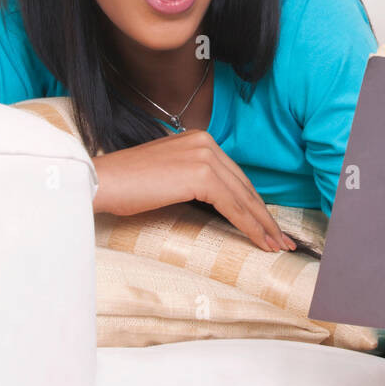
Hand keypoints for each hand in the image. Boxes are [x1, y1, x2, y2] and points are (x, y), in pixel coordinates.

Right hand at [91, 130, 296, 252]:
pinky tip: (260, 242)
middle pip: (244, 186)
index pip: (234, 176)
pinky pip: (234, 206)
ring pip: (243, 197)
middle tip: (282, 239)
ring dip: (262, 225)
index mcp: (199, 139)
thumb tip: (216, 203)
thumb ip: (192, 180)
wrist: (103, 181)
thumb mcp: (168, 176)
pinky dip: (250, 226)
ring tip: (276, 246)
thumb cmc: (126, 185)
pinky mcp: (202, 175)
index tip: (267, 224)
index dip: (253, 202)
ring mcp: (205, 156)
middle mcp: (206, 142)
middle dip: (264, 215)